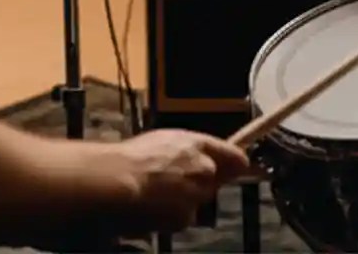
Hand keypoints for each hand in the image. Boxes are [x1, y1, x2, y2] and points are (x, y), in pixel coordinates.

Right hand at [114, 129, 250, 232]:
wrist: (116, 181)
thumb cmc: (132, 157)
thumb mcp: (165, 140)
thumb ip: (192, 148)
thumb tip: (208, 155)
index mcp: (199, 146)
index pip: (236, 157)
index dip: (238, 163)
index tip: (241, 167)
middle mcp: (205, 170)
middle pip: (215, 181)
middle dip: (200, 182)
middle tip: (174, 181)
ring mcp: (196, 195)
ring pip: (197, 200)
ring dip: (184, 200)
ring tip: (155, 193)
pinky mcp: (185, 218)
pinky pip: (182, 217)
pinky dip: (171, 215)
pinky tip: (152, 206)